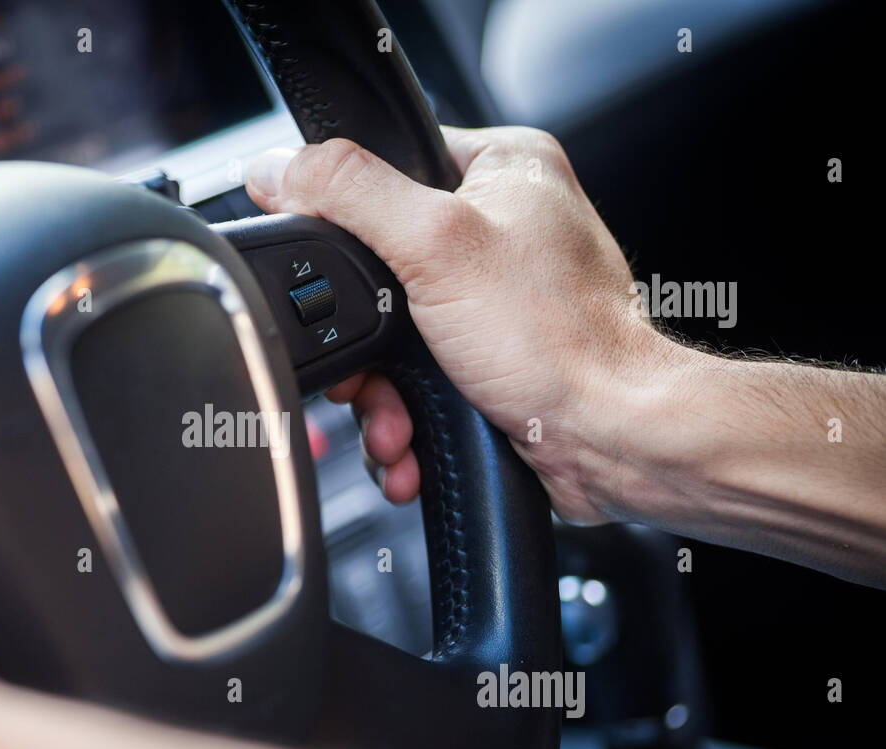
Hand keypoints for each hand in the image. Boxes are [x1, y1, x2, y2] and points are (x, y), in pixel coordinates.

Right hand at [246, 127, 673, 520]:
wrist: (612, 441)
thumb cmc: (560, 341)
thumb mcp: (436, 245)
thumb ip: (351, 194)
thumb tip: (281, 166)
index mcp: (502, 168)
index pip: (388, 162)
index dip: (343, 218)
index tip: (331, 266)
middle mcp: (503, 225)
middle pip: (376, 267)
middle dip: (362, 344)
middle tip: (364, 372)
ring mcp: (497, 297)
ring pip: (391, 337)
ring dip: (378, 395)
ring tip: (394, 423)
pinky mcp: (491, 358)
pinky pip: (417, 379)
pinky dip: (404, 417)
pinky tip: (409, 440)